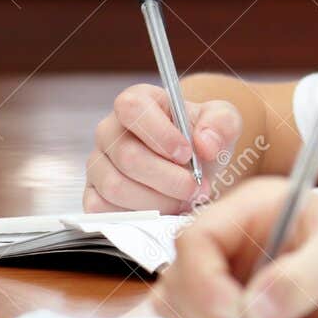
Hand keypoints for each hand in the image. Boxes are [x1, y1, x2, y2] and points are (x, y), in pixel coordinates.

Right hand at [85, 84, 241, 213]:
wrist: (195, 166)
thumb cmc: (202, 138)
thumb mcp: (223, 121)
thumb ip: (221, 124)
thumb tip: (205, 144)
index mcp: (137, 102)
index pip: (132, 108)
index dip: (160, 134)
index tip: (187, 153)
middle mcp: (110, 130)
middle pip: (128, 156)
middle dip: (169, 179)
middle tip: (196, 187)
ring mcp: (98, 163)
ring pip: (116, 187)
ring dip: (158, 200)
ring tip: (185, 199)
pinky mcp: (94, 193)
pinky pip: (103, 209)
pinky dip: (138, 215)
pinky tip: (163, 210)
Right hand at [153, 177, 317, 317]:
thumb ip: (300, 279)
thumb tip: (252, 309)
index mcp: (256, 209)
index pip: (194, 240)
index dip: (203, 282)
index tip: (237, 316)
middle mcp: (240, 240)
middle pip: (180, 278)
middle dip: (207, 312)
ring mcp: (242, 277)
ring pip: (187, 308)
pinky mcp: (251, 311)